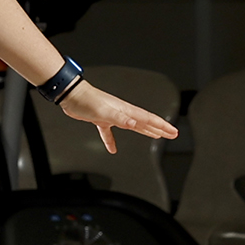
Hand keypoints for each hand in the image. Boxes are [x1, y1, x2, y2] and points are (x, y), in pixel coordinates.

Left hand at [59, 81, 179, 154]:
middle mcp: (121, 113)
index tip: (173, 132)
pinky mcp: (101, 120)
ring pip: (133, 126)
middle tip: (171, 134)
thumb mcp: (105, 112)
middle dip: (159, 128)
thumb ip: (121, 119)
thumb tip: (136, 124)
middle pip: (145, 122)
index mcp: (125, 110)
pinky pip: (110, 133)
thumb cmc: (86, 100)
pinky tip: (113, 149)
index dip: (162, 126)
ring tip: (155, 136)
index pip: (148, 119)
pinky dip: (112, 141)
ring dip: (145, 131)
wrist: (71, 95)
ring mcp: (112, 116)